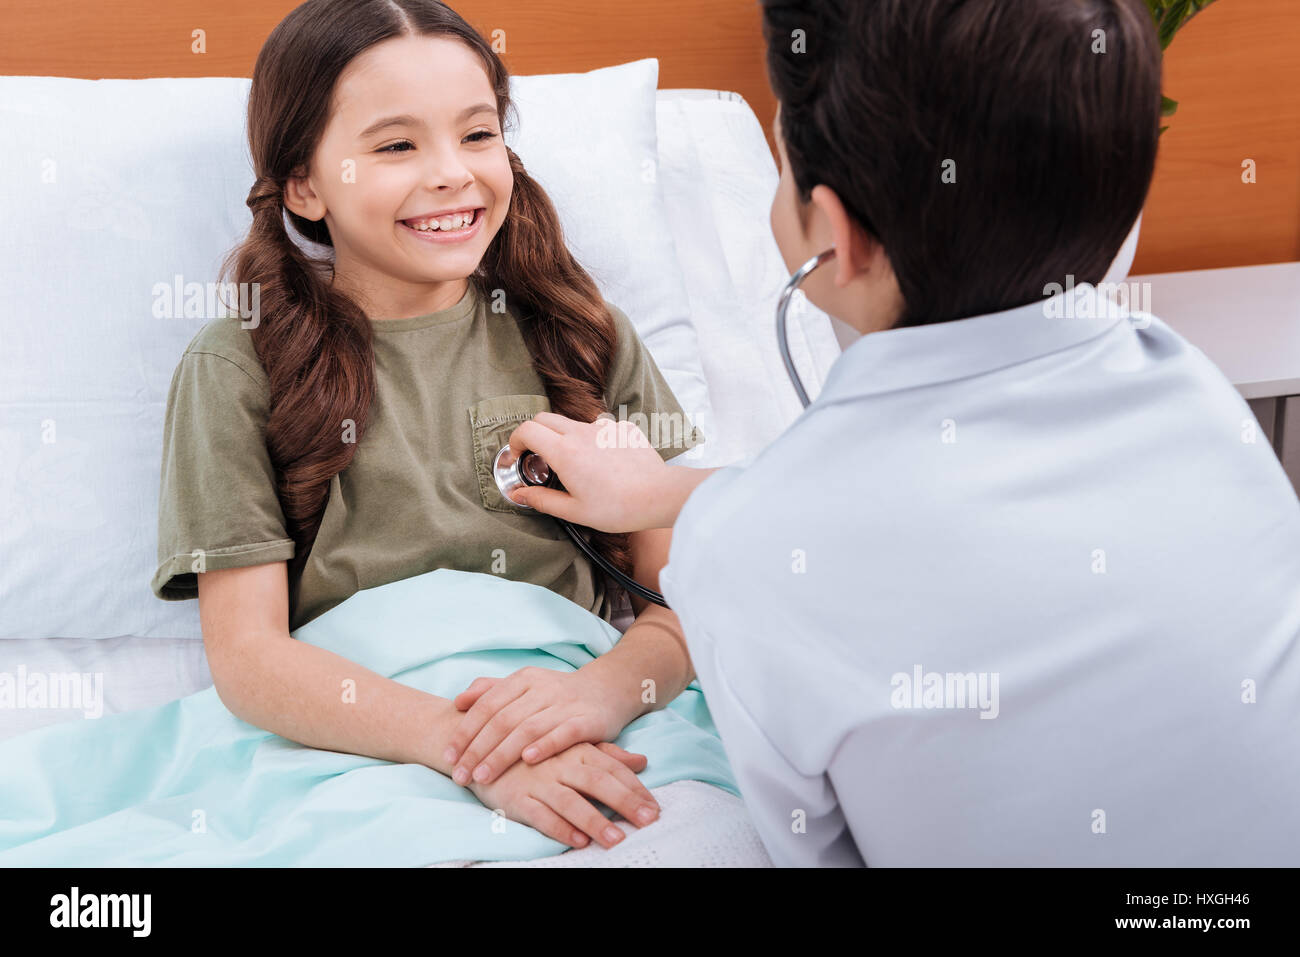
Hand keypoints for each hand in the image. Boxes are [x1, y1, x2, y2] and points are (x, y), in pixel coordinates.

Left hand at [444, 667, 642, 788]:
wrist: (608, 690)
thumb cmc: (558, 695)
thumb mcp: (525, 686)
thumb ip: (491, 691)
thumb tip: (459, 701)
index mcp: (523, 679)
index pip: (486, 705)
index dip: (465, 731)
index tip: (449, 756)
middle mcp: (542, 689)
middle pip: (502, 720)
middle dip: (477, 750)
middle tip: (460, 775)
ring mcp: (565, 704)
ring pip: (527, 728)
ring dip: (502, 754)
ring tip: (482, 777)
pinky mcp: (587, 721)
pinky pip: (563, 733)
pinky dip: (545, 745)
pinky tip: (528, 760)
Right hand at [467, 741, 659, 849]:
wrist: (480, 745)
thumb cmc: (534, 748)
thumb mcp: (571, 745)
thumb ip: (606, 752)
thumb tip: (641, 761)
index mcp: (575, 749)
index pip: (612, 767)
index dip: (635, 787)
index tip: (655, 806)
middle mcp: (560, 764)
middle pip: (598, 782)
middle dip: (625, 802)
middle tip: (649, 820)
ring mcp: (538, 782)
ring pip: (570, 802)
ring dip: (595, 821)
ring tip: (616, 839)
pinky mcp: (517, 800)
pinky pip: (540, 815)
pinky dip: (559, 828)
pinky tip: (577, 840)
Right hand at [503, 413, 671, 531]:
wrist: (658, 496)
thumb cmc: (617, 507)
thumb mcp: (573, 511)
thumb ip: (541, 500)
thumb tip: (518, 495)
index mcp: (564, 452)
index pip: (527, 430)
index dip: (515, 441)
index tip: (517, 456)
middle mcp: (581, 432)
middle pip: (545, 418)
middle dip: (534, 434)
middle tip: (538, 457)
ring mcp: (604, 427)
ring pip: (573, 422)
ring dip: (565, 437)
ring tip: (576, 465)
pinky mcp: (623, 428)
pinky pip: (600, 428)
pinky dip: (594, 440)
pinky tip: (605, 462)